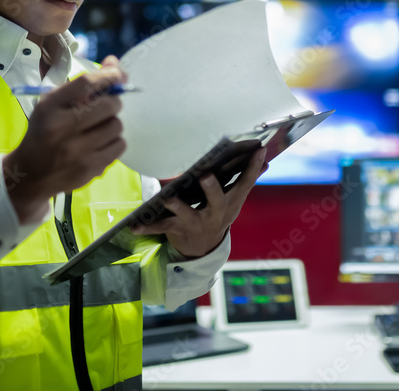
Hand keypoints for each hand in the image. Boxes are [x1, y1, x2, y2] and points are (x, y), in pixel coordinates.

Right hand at [3, 56, 126, 222]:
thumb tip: (116, 65)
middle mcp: (63, 128)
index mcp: (50, 107)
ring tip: (98, 128)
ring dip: (111, 124)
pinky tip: (100, 144)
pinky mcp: (90, 169)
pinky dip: (114, 142)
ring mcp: (78, 151)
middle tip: (105, 107)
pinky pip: (119, 145)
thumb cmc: (44, 132)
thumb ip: (82, 85)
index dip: (109, 76)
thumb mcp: (52, 105)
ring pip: (117, 125)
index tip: (117, 74)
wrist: (30, 174)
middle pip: (109, 105)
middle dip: (112, 102)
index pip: (87, 83)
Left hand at [130, 147, 267, 257]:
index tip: (258, 150)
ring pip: (187, 215)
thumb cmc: (218, 214)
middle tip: (205, 176)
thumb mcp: (234, 199)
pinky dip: (147, 227)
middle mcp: (215, 213)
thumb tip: (264, 156)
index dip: (253, 167)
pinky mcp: (177, 230)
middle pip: (217, 201)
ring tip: (167, 199)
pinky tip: (134, 226)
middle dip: (212, 190)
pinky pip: (160, 228)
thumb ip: (245, 179)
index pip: (245, 183)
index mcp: (231, 202)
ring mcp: (196, 223)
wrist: (204, 248)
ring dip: (178, 207)